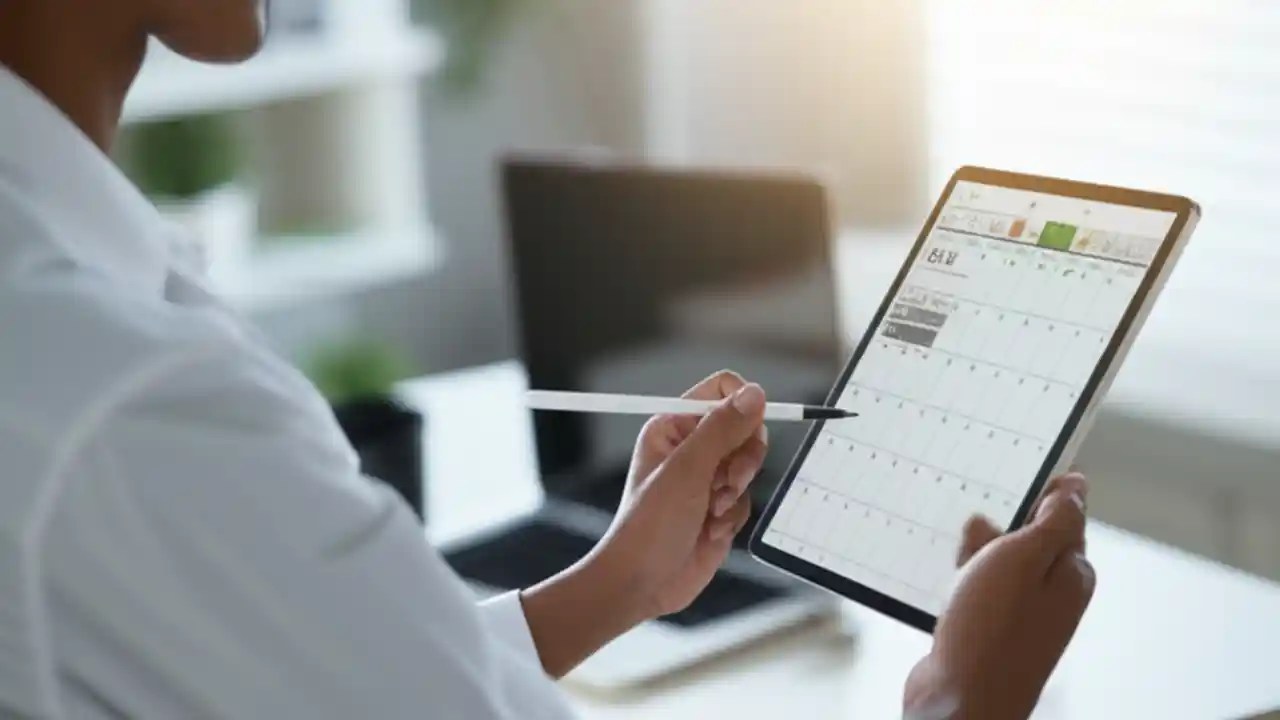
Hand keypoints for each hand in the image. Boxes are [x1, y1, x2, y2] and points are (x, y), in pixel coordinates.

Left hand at [520, 371, 766, 676]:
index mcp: (673, 427)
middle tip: (727, 481)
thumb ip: (723, 429)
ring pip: (749, 466)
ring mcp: (705, 479)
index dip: (741, 408)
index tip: (746, 432)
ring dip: (736, 492)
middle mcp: (690, 448)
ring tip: (712, 511)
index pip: (720, 392)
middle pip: (744, 429)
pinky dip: (734, 515)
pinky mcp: (718, 508)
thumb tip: (754, 394)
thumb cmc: (649, 525)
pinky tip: (710, 530)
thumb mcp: (688, 469)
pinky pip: (747, 497)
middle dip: (743, 459)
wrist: (642, 581)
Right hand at [904, 473, 1095, 719]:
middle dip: (1002, 520)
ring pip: (999, 562)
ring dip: (977, 550)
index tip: (1021, 469)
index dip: (1046, 489)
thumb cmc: (992, 630)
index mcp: (1072, 573)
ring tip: (958, 554)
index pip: (1068, 515)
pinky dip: (963, 576)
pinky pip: (978, 587)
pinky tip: (947, 579)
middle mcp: (1052, 594)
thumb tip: (1074, 491)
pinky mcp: (989, 629)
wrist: (958, 698)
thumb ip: (1054, 521)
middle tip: (978, 517)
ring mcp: (1020, 614)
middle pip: (1030, 536)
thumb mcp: (1026, 557)